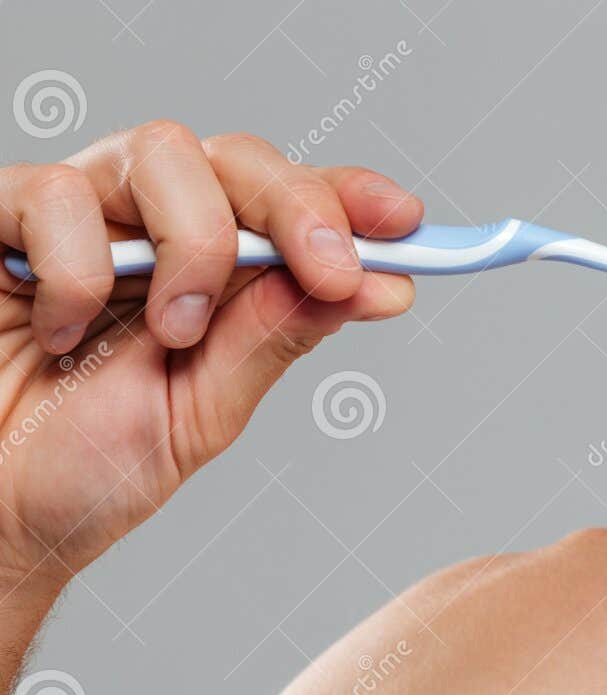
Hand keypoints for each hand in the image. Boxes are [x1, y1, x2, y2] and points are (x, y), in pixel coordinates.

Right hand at [0, 121, 422, 599]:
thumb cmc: (81, 469)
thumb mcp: (203, 411)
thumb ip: (275, 337)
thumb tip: (378, 286)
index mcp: (212, 276)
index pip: (289, 205)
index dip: (351, 199)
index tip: (407, 221)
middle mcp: (150, 232)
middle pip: (240, 159)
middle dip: (300, 209)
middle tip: (329, 272)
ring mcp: (77, 219)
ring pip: (164, 153)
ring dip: (197, 247)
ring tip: (173, 334)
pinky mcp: (0, 223)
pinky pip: (55, 196)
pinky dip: (79, 270)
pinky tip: (60, 332)